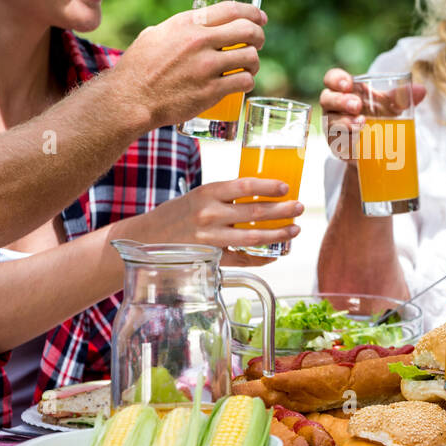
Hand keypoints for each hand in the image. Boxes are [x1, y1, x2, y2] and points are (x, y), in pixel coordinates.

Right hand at [118, 2, 266, 128]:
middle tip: (257, 43)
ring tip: (249, 67)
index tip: (260, 18)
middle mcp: (200, 41)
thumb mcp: (154, 35)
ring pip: (251, 58)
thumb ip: (178, 28)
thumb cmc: (138, 68)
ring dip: (255, 63)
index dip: (253, 13)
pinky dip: (248, 82)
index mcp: (187, 23)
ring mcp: (207, 67)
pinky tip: (243, 83)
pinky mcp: (211, 91)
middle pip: (248, 31)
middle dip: (259, 36)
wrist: (130, 99)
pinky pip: (244, 82)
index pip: (232, 9)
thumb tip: (195, 25)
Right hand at [130, 179, 300, 255]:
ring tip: (294, 230)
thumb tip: (262, 197)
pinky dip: (261, 258)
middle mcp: (209, 215)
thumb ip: (225, 198)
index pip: (245, 186)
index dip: (269, 187)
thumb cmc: (177, 215)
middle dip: (282, 211)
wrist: (146, 239)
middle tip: (298, 208)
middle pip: (255, 213)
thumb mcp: (198, 197)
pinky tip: (274, 255)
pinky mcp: (210, 258)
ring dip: (278, 234)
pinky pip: (242, 259)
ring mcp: (210, 239)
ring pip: (252, 237)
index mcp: (207, 193)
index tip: (286, 187)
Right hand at [320, 67, 426, 164]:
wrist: (376, 148)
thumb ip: (401, 97)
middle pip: (327, 99)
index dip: (336, 79)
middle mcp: (334, 107)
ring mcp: (333, 127)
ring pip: (330, 122)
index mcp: (345, 91)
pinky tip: (357, 143)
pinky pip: (336, 144)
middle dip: (341, 101)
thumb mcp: (389, 106)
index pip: (332, 79)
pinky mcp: (337, 146)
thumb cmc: (379, 118)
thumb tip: (422, 91)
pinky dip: (347, 143)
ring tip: (361, 124)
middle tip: (357, 105)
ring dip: (344, 123)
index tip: (348, 84)